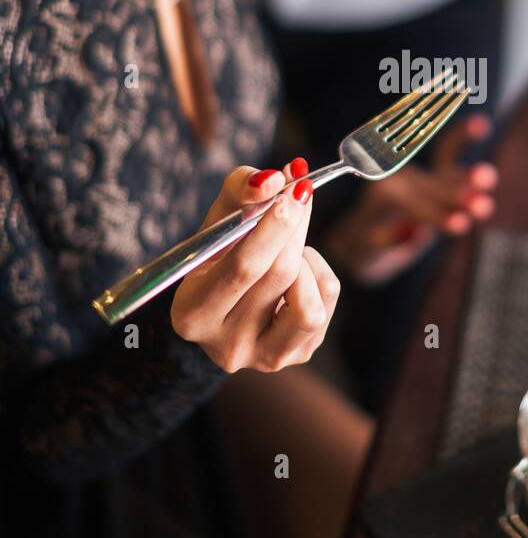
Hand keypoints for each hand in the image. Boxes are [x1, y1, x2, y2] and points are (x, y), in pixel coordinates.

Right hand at [170, 160, 339, 372]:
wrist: (223, 306)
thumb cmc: (218, 256)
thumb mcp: (216, 223)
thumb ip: (239, 192)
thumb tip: (274, 180)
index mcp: (193, 314)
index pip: (242, 268)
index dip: (272, 227)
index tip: (290, 189)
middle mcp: (226, 346)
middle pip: (278, 275)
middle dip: (294, 226)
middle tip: (300, 191)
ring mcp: (264, 357)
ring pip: (308, 304)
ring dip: (305, 260)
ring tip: (289, 248)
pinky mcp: (297, 355)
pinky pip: (325, 306)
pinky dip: (317, 275)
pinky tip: (299, 269)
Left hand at [325, 113, 498, 284]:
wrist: (359, 237)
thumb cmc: (364, 247)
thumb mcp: (369, 251)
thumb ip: (388, 240)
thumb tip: (413, 233)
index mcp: (381, 198)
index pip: (412, 204)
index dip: (436, 214)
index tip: (460, 224)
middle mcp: (397, 180)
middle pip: (431, 186)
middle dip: (456, 195)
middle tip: (483, 204)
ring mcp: (415, 176)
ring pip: (444, 170)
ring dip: (468, 176)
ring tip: (490, 179)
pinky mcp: (430, 176)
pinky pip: (447, 151)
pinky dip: (463, 137)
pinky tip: (482, 124)